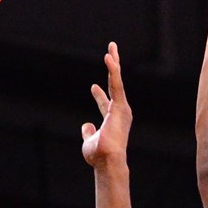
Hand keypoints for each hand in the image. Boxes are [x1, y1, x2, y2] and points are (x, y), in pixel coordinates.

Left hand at [80, 43, 131, 170]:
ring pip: (117, 81)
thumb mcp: (89, 141)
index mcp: (112, 120)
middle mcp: (119, 112)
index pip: (105, 103)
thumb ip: (89, 133)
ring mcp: (121, 108)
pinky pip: (117, 84)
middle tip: (111, 51)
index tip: (93, 86)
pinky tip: (109, 57)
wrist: (107, 161)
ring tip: (111, 47)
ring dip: (114, 63)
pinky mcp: (120, 105)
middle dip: (113, 68)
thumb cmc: (99, 155)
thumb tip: (86, 126)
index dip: (99, 95)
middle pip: (115, 86)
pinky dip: (113, 70)